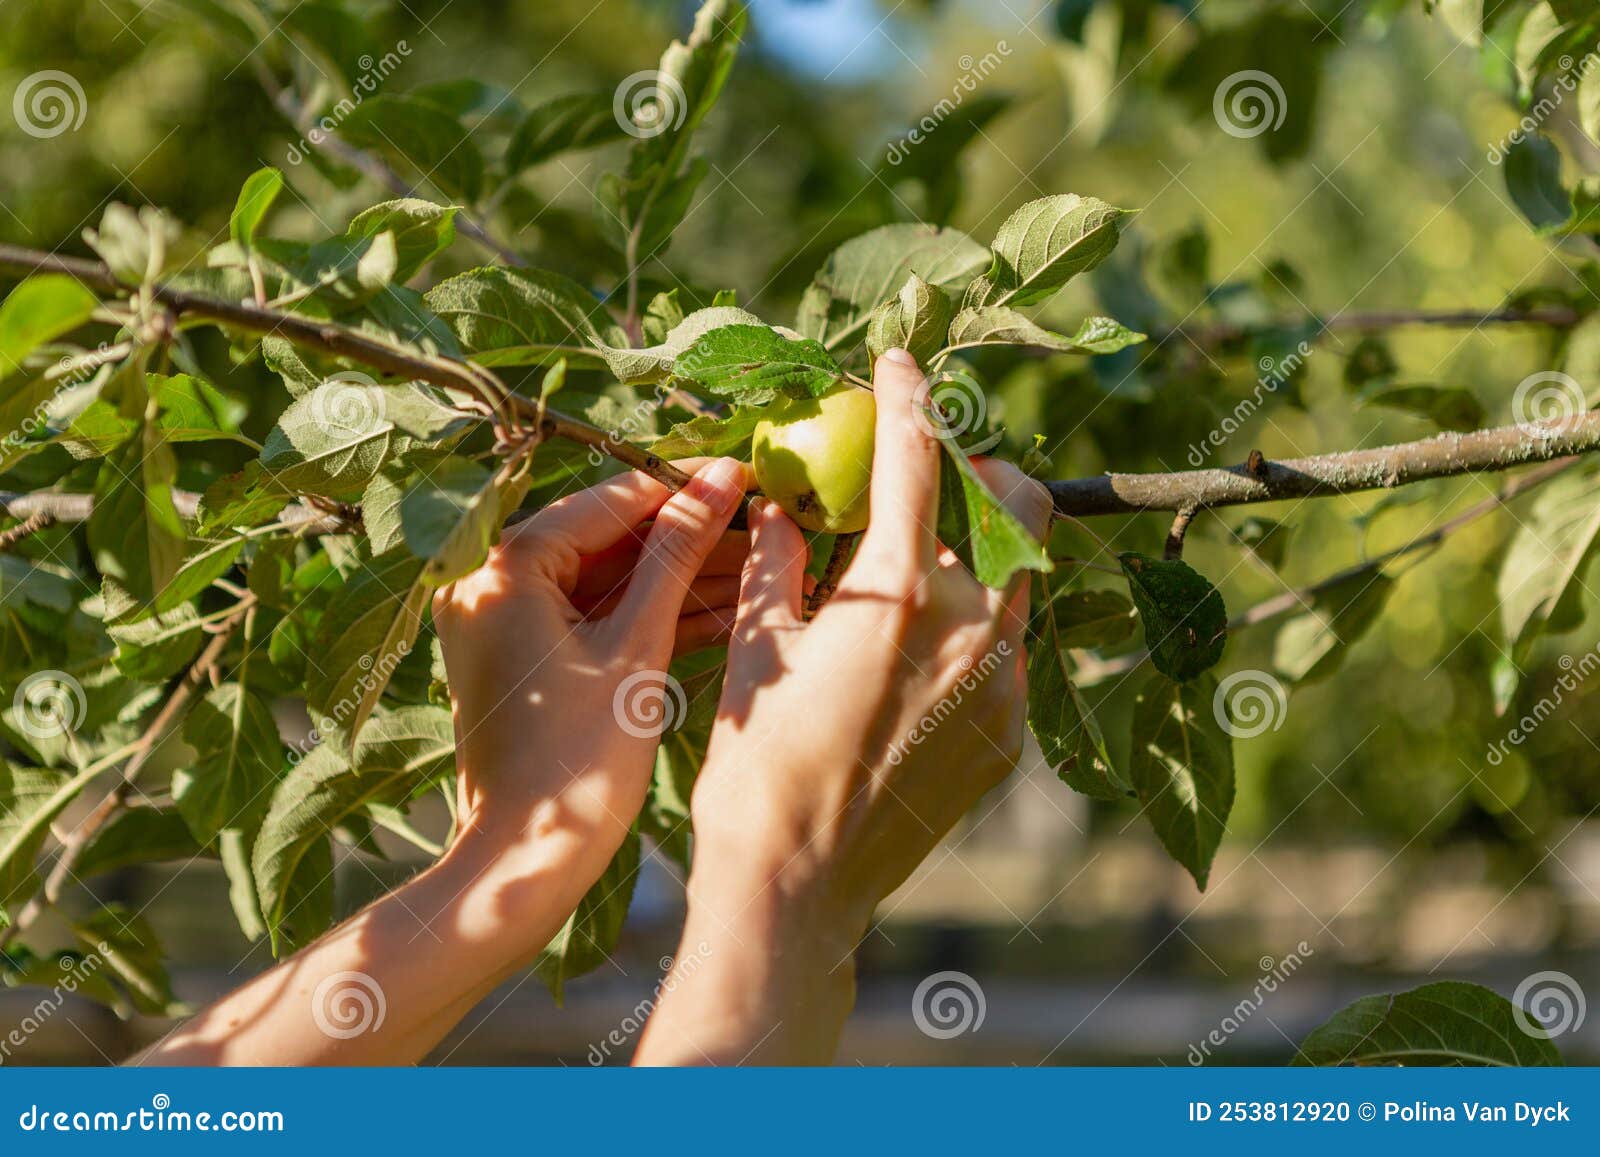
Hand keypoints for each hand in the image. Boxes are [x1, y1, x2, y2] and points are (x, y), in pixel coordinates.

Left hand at [143, 461, 752, 1065]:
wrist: (525, 864)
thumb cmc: (578, 763)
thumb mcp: (639, 646)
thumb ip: (678, 554)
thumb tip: (721, 479)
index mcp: (506, 565)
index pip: (610, 501)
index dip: (685, 488)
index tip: (746, 474)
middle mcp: (488, 580)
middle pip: (607, 538)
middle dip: (688, 538)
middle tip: (762, 526)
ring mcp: (501, 621)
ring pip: (606, 579)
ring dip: (678, 578)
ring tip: (757, 568)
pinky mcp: (519, 657)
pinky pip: (592, 618)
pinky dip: (647, 617)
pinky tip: (721, 611)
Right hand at [636, 350, 1051, 1064]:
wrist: (798, 889)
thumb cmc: (757, 769)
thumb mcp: (761, 648)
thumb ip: (782, 561)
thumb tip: (781, 504)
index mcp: (902, 596)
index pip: (919, 463)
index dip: (910, 398)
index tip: (900, 362)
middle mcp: (974, 631)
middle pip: (1016, 507)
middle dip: (979, 472)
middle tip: (928, 475)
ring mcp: (1002, 686)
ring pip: (1024, 577)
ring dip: (983, 547)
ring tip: (923, 557)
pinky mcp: (1011, 733)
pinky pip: (1012, 646)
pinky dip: (979, 618)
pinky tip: (923, 641)